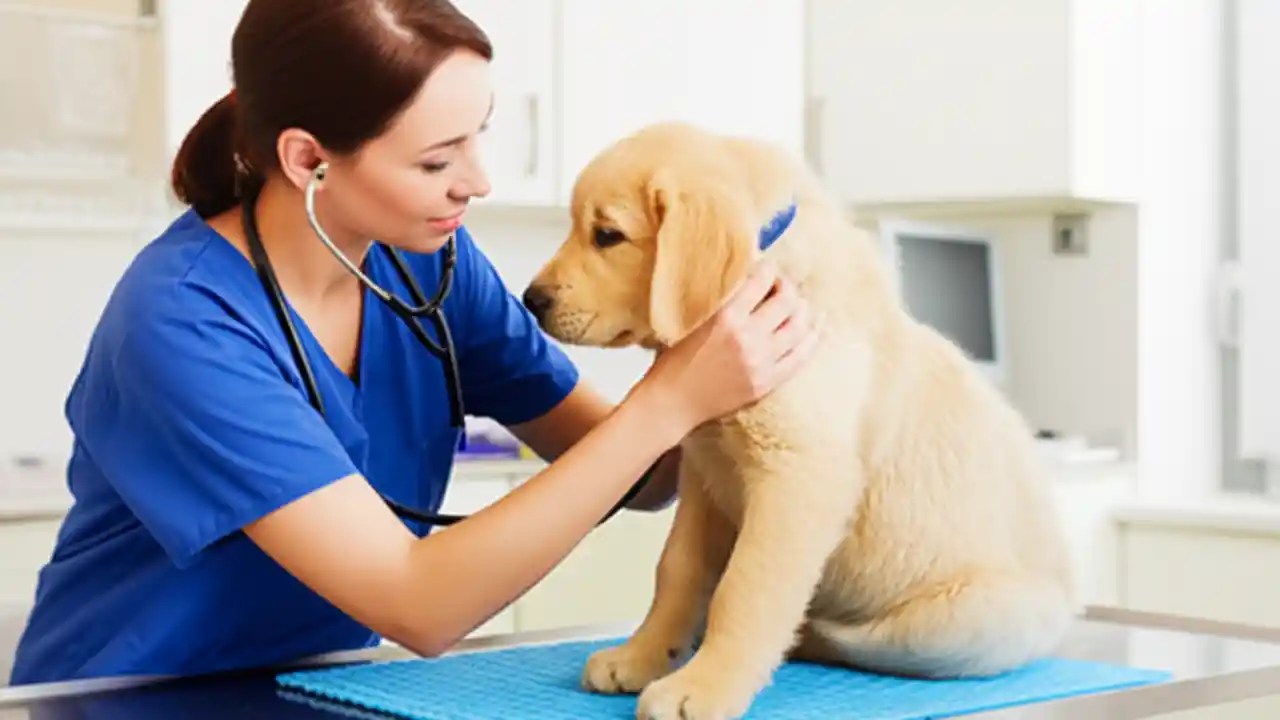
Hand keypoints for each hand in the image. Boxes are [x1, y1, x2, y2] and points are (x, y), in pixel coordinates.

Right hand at [634, 261, 820, 435]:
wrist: (672, 403)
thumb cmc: (675, 361)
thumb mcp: (695, 322)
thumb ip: (725, 303)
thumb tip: (750, 282)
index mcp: (726, 318)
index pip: (761, 280)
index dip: (769, 269)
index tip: (767, 268)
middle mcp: (748, 338)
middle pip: (787, 300)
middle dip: (788, 286)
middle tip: (782, 286)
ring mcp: (761, 362)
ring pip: (800, 326)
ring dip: (803, 309)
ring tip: (799, 305)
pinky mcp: (767, 382)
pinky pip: (801, 357)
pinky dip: (811, 339)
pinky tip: (815, 329)